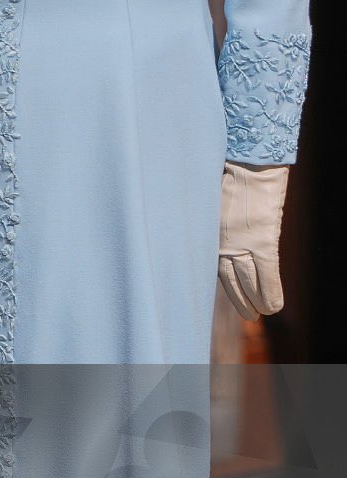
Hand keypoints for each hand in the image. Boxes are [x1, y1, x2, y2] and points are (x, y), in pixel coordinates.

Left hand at [218, 161, 288, 318]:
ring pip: (249, 280)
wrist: (249, 163)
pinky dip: (271, 291)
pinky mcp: (262, 241)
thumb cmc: (229, 173)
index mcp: (209, 232)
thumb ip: (213, 215)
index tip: (234, 296)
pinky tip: (274, 307)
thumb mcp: (212, 197)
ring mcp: (243, 243)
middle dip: (240, 297)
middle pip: (231, 277)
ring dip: (256, 299)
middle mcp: (224, 241)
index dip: (228, 283)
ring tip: (263, 312)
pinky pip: (267, 274)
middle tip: (250, 314)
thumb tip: (203, 218)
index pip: (218, 265)